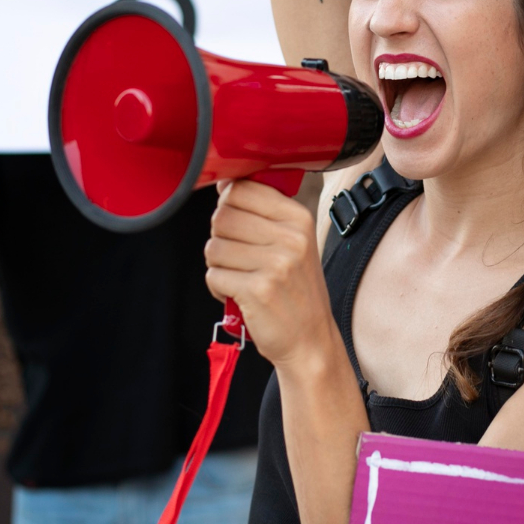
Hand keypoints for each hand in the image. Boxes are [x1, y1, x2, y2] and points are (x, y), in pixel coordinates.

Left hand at [204, 179, 337, 368]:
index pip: (242, 188)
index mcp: (299, 218)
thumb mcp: (295, 243)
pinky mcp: (257, 290)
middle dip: (220, 238)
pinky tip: (238, 294)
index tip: (236, 221)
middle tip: (239, 258)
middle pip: (222, 216)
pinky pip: (214, 275)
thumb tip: (225, 184)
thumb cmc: (295, 290)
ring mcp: (275, 264)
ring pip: (213, 247)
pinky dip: (218, 287)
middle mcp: (290, 238)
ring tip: (241, 277)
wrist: (310, 340)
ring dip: (219, 266)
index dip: (228, 204)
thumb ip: (264, 213)